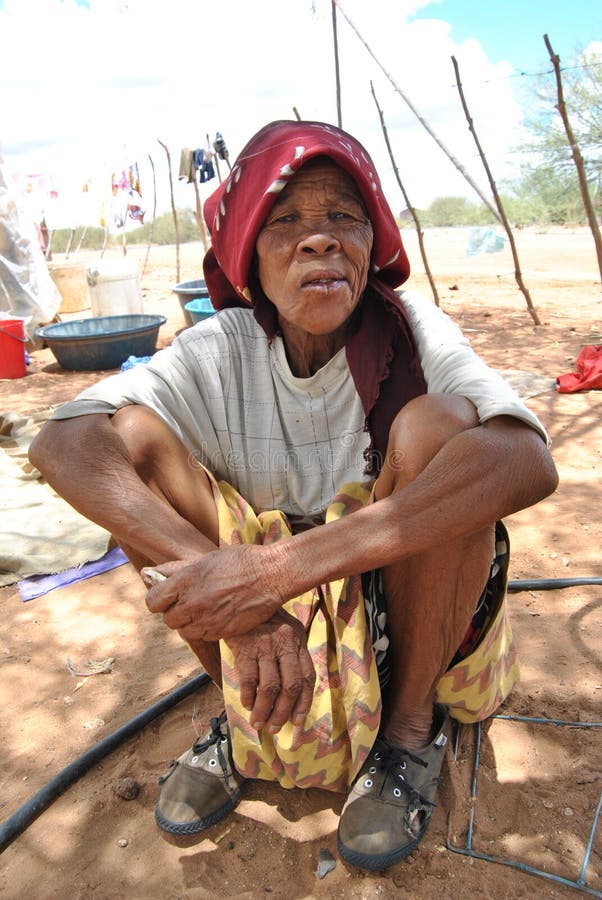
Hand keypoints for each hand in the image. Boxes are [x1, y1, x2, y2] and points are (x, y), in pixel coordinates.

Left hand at [143, 545, 283, 640]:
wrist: (271, 574)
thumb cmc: (240, 561)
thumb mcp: (205, 559)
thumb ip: (176, 569)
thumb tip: (152, 572)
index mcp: (185, 581)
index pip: (153, 601)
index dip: (158, 600)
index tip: (165, 597)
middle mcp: (193, 603)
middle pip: (168, 620)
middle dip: (175, 612)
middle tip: (188, 603)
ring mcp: (208, 620)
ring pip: (185, 632)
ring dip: (190, 623)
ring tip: (204, 610)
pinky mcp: (222, 632)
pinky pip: (204, 637)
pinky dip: (206, 629)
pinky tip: (217, 615)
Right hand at [226, 609, 315, 732]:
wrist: (236, 599)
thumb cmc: (261, 619)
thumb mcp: (283, 630)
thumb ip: (290, 654)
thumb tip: (290, 693)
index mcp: (297, 639)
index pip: (307, 677)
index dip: (304, 703)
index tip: (298, 722)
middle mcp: (285, 642)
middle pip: (291, 686)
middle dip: (283, 713)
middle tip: (274, 728)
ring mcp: (265, 645)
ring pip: (270, 688)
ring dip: (264, 711)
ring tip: (258, 723)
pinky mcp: (245, 648)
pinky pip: (249, 680)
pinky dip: (248, 696)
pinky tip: (246, 704)